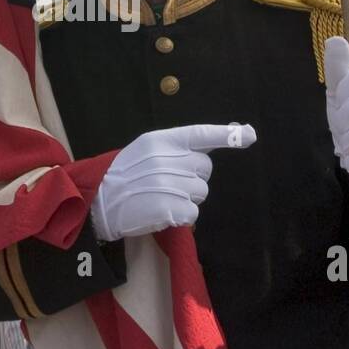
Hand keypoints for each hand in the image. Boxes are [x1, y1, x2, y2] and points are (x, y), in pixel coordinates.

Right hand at [90, 123, 255, 241]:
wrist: (99, 201)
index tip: (249, 135)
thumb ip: (180, 145)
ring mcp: (168, 184)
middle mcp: (167, 159)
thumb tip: (227, 133)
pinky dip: (182, 215)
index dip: (225, 135)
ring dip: (187, 197)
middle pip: (205, 168)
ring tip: (162, 196)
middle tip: (169, 182)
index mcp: (161, 140)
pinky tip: (163, 211)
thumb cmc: (127, 174)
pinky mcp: (169, 208)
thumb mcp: (148, 149)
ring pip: (201, 191)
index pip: (200, 134)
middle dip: (194, 176)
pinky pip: (193, 212)